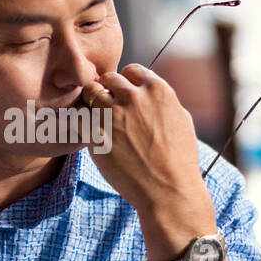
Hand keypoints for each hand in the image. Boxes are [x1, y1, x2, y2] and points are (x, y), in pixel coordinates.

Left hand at [82, 65, 210, 230]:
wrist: (168, 190)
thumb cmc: (179, 160)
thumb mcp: (181, 120)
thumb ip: (163, 101)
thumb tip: (151, 93)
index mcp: (157, 90)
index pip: (131, 70)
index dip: (127, 82)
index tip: (125, 96)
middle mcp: (134, 97)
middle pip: (109, 78)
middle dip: (108, 90)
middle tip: (109, 108)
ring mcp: (113, 114)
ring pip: (90, 92)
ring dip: (92, 103)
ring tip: (97, 119)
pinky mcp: (96, 134)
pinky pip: (78, 117)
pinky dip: (81, 122)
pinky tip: (88, 133)